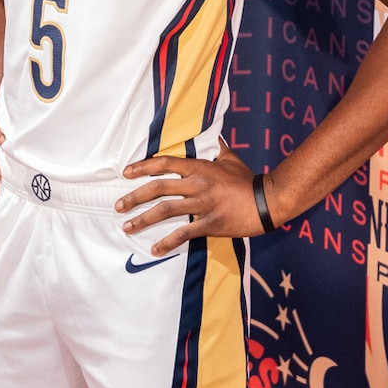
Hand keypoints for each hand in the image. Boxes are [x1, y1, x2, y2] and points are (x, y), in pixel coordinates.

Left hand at [117, 143, 273, 253]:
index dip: (142, 167)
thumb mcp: (231, 159)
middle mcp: (198, 184)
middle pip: (158, 188)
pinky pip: (184, 233)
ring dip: (143, 219)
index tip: (126, 173)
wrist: (269, 201)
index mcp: (200, 167)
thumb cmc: (249, 181)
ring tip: (128, 227)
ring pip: (165, 210)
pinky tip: (154, 249)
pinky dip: (167, 243)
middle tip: (118, 206)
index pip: (164, 163)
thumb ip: (218, 149)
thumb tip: (214, 137)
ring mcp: (203, 204)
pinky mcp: (210, 223)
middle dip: (134, 197)